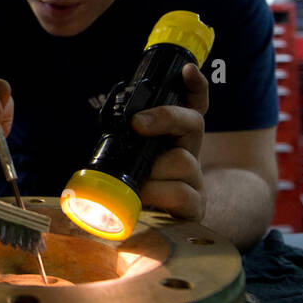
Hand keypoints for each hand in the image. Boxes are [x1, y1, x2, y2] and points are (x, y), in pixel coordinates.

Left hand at [131, 62, 209, 221]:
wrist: (149, 232)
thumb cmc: (134, 191)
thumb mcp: (126, 162)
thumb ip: (123, 143)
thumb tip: (106, 125)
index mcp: (173, 139)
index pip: (193, 106)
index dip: (195, 86)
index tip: (187, 70)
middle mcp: (189, 153)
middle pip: (193, 123)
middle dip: (165, 117)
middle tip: (137, 124)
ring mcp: (195, 179)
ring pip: (183, 161)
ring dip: (153, 170)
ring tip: (136, 184)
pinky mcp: (195, 207)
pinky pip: (181, 194)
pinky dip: (158, 194)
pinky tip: (144, 199)